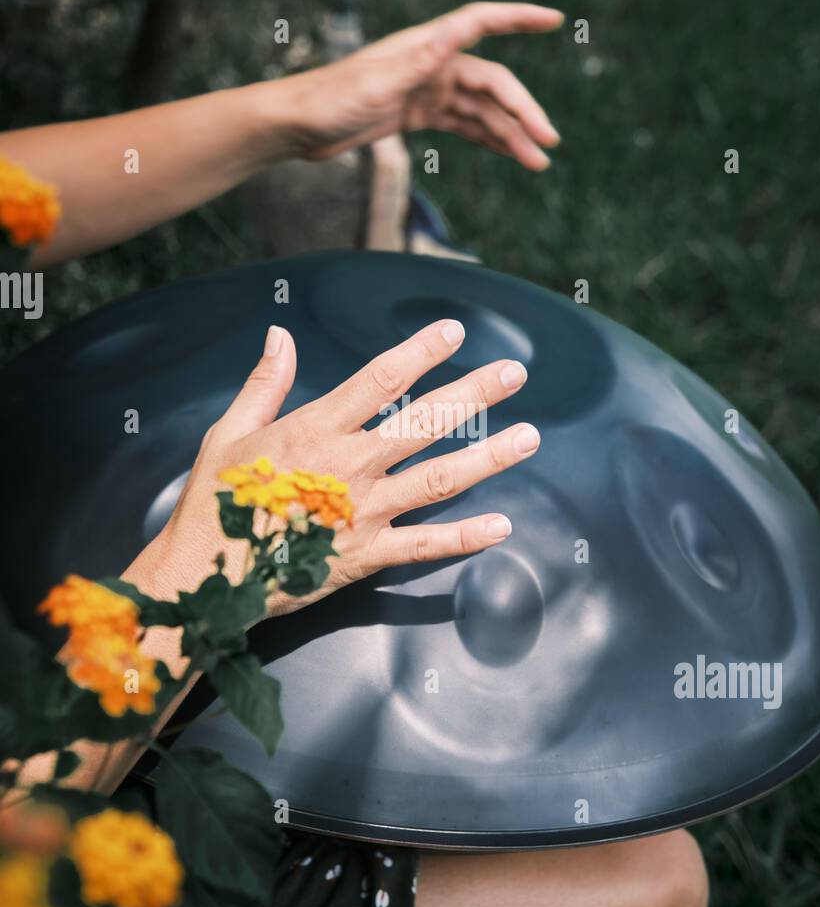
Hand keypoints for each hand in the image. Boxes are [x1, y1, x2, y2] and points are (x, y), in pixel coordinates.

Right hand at [132, 318, 540, 617]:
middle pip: (425, 422)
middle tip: (514, 372)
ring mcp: (363, 513)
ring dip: (488, 457)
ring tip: (529, 437)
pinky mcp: (366, 556)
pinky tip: (503, 525)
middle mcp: (349, 467)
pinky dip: (466, 537)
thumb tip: (279, 334)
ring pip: (438, 479)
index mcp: (315, 430)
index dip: (421, 351)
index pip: (380, 379)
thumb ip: (264, 383)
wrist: (203, 575)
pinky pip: (425, 546)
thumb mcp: (228, 432)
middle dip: (473, 393)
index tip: (454, 331)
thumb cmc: (213, 502)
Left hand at [284, 1, 562, 169]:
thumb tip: (454, 33)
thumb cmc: (329, 101)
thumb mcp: (375, 84)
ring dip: (511, 134)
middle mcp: (431, 64)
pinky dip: (488, 139)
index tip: (555, 20)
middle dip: (523, 111)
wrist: (296, 126)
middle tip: (548, 142)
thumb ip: (417, 62)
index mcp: (424, 47)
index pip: (481, 23)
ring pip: (482, 110)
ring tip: (537, 163)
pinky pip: (464, 124)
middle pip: (492, 83)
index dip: (519, 18)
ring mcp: (426, 90)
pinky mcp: (417, 114)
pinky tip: (511, 154)